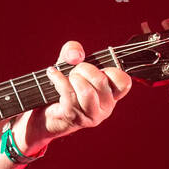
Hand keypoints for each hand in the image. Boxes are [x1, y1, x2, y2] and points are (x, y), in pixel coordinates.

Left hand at [13, 40, 131, 152]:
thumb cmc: (64, 85)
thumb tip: (76, 55)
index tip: (97, 69)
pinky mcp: (75, 118)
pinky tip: (52, 74)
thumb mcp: (70, 63)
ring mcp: (91, 115)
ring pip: (86, 91)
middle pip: (101, 81)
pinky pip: (68, 94)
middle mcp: (106, 106)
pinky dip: (58, 79)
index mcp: (112, 94)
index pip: (123, 82)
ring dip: (73, 78)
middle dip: (83, 69)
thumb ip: (74, 50)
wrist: (45, 111)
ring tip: (66, 77)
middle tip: (74, 71)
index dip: (111, 70)